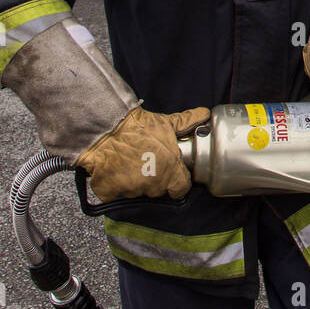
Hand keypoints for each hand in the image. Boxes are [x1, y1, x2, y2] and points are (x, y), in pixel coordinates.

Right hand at [75, 105, 210, 201]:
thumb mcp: (166, 123)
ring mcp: (132, 190)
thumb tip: (204, 114)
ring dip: (135, 182)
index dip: (178, 183)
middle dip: (155, 179)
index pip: (181, 189)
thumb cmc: (137, 126)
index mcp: (170, 170)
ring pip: (137, 191)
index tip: (173, 176)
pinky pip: (115, 194)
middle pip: (159, 190)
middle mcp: (153, 183)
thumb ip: (187, 122)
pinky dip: (113, 186)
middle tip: (147, 163)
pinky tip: (113, 170)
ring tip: (129, 163)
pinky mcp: (111, 192)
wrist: (105, 129)